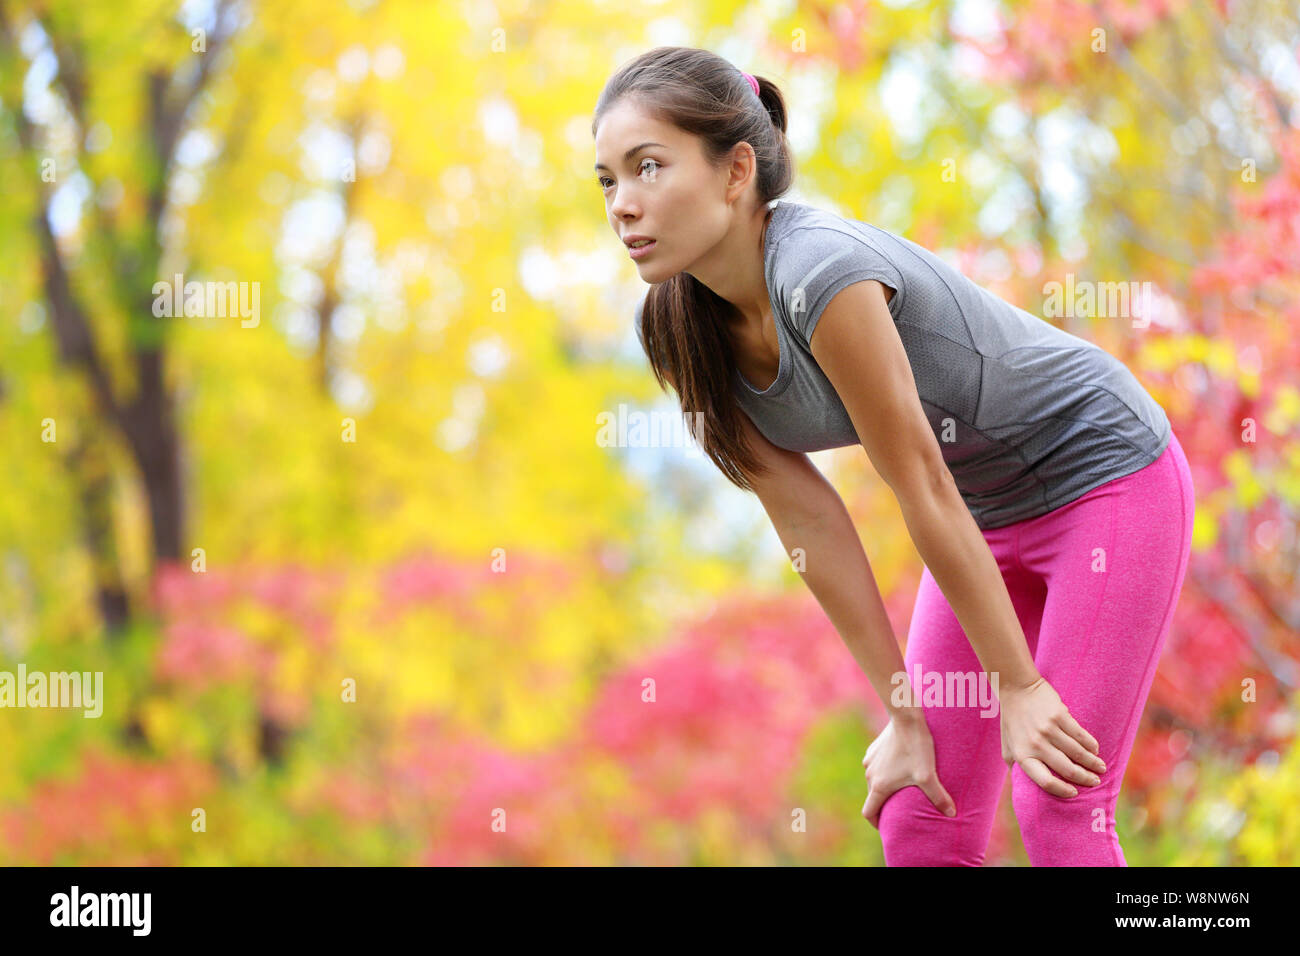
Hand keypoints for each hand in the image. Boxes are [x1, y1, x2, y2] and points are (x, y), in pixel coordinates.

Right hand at [861, 715, 955, 829]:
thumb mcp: (929, 775)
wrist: (906, 718)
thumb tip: (952, 814)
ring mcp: (870, 760)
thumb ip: (939, 797)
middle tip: (899, 807)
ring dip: (885, 785)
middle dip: (884, 803)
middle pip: (873, 796)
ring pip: (874, 779)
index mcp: (879, 786)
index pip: (868, 812)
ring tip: (902, 784)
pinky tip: (900, 764)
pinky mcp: (874, 749)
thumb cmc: (916, 748)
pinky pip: (877, 764)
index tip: (885, 826)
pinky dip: (885, 769)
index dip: (876, 822)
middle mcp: (870, 775)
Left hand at [999, 675, 1106, 797]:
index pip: (1045, 782)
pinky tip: (1096, 750)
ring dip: (1093, 763)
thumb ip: (1016, 767)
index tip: (1074, 793)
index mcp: (1023, 755)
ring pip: (1078, 753)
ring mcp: (1048, 730)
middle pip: (1068, 770)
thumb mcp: (1007, 747)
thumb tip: (1027, 788)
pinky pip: (1081, 736)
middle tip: (1095, 781)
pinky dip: (1091, 745)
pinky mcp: (1059, 716)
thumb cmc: (1012, 721)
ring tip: (1100, 768)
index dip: (1062, 791)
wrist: (1016, 689)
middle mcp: (1036, 745)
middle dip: (1085, 778)